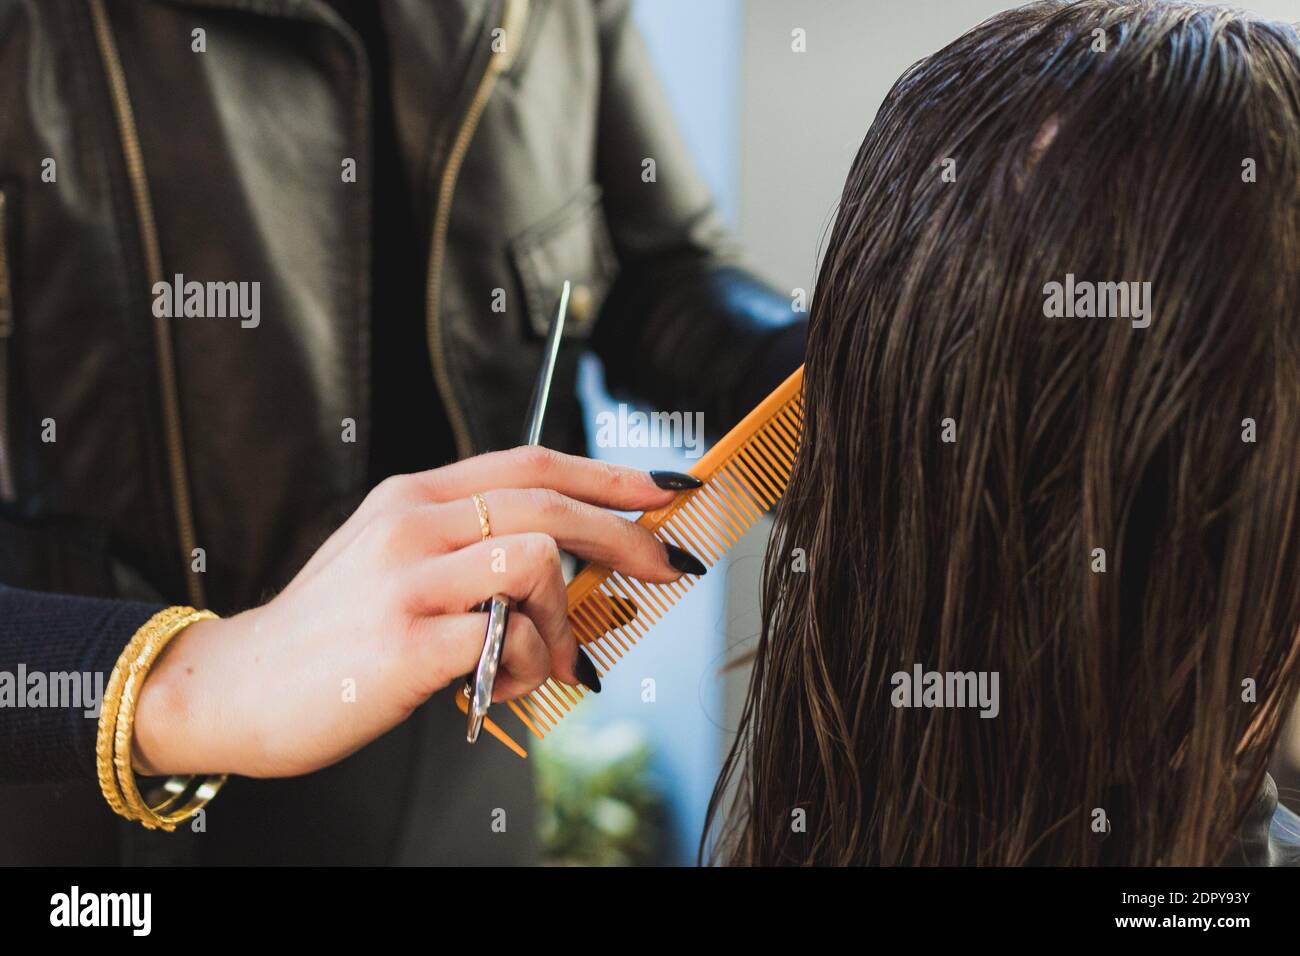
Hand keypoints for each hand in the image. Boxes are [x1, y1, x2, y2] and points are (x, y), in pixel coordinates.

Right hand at [131, 447, 704, 777]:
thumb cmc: (333, 631)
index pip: (530, 463)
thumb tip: (567, 561)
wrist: (238, 686)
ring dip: (561, 622)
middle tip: (663, 571)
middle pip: (547, 505)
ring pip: (534, 564)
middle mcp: (410, 525)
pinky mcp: (402, 644)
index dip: (606, 471)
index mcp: (412, 496)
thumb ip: (468, 548)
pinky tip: (502, 688)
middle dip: (624, 537)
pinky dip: (526, 667)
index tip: (663, 488)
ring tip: (542, 662)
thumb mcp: (394, 561)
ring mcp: (404, 582)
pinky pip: (505, 639)